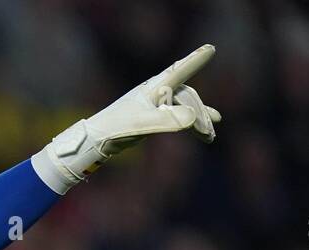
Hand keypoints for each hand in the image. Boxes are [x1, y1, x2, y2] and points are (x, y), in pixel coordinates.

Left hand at [36, 44, 221, 188]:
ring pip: (186, 107)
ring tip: (209, 137)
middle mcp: (158, 91)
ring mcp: (157, 102)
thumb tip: (193, 118)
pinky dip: (193, 122)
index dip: (195, 60)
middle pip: (187, 97)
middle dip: (199, 114)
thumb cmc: (116, 129)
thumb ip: (166, 120)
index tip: (210, 49)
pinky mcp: (155, 114)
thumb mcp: (141, 125)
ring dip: (199, 120)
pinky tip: (205, 131)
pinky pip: (180, 115)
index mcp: (154, 88)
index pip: (179, 71)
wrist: (98, 140)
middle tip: (208, 134)